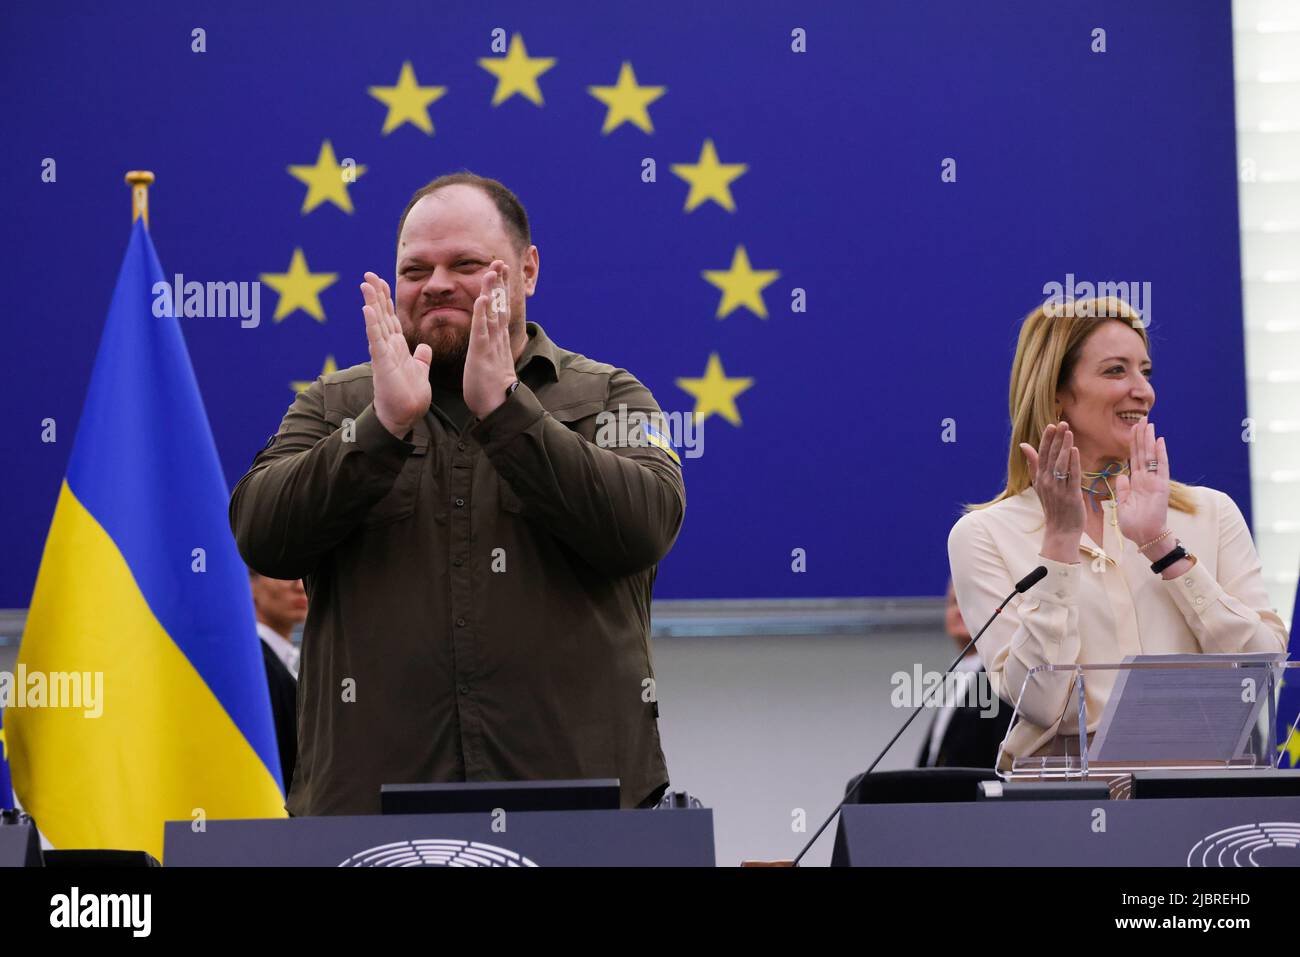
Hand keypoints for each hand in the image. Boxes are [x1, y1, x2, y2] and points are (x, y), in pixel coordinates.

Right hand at [362, 271, 430, 437]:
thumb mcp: (420, 371)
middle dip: (376, 294)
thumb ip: (421, 358)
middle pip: (381, 315)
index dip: (387, 300)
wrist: (404, 416)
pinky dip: (372, 325)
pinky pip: (376, 341)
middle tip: (368, 274)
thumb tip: (424, 347)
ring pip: (376, 323)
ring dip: (371, 303)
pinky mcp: (382, 363)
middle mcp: (388, 347)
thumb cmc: (409, 395)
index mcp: (397, 347)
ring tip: (365, 284)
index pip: (391, 318)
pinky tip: (367, 309)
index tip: (382, 281)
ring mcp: (383, 354)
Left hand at [463, 260, 519, 418]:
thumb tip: (488, 346)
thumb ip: (490, 352)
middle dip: (500, 283)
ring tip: (492, 271)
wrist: (499, 408)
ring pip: (492, 313)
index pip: (499, 310)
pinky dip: (482, 313)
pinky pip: (482, 330)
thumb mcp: (490, 365)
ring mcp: (491, 345)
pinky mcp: (482, 354)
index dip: (499, 290)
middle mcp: (497, 339)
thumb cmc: (490, 391)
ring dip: (492, 291)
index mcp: (497, 341)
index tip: (499, 272)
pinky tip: (483, 299)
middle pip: (499, 305)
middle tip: (500, 261)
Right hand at [1020, 422, 1083, 559]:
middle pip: (1051, 456)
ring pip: (1060, 464)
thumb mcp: (1040, 484)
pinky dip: (1073, 463)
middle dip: (1056, 439)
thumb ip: (1033, 464)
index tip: (1051, 425)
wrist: (1060, 531)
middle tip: (1062, 423)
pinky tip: (1075, 451)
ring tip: (1069, 432)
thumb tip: (1024, 445)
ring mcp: (1058, 489)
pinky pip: (1072, 476)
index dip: (1047, 440)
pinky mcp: (1070, 495)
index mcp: (1040, 478)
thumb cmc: (1053, 507)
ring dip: (1064, 447)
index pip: (1042, 455)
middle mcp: (1047, 482)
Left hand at [1114, 417, 1169, 547]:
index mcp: (1136, 483)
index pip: (1133, 458)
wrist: (1145, 537)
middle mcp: (1146, 479)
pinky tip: (1160, 441)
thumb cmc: (1134, 524)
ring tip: (1149, 423)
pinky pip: (1161, 467)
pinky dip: (1161, 453)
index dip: (1133, 443)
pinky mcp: (1161, 486)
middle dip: (1141, 436)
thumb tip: (1121, 476)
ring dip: (1150, 439)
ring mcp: (1154, 481)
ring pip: (1151, 456)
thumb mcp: (1122, 505)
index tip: (1133, 428)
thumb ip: (1122, 489)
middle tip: (1142, 418)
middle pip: (1142, 453)